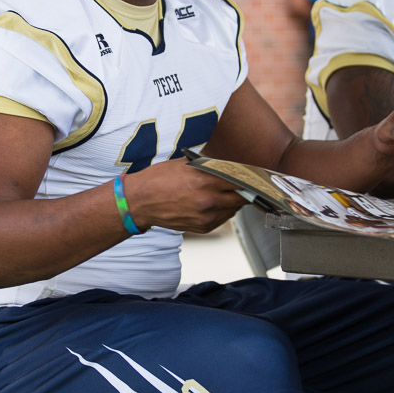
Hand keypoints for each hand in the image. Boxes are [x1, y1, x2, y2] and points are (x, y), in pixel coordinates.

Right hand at [125, 158, 245, 233]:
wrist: (140, 202)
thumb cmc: (159, 179)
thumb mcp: (185, 164)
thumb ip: (210, 166)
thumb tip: (229, 167)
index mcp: (206, 181)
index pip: (240, 180)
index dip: (249, 177)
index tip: (253, 175)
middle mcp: (209, 201)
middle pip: (242, 197)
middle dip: (245, 190)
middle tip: (245, 184)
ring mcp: (207, 217)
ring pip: (233, 209)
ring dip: (233, 200)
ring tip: (225, 192)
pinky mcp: (203, 227)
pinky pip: (222, 218)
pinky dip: (222, 210)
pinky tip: (214, 202)